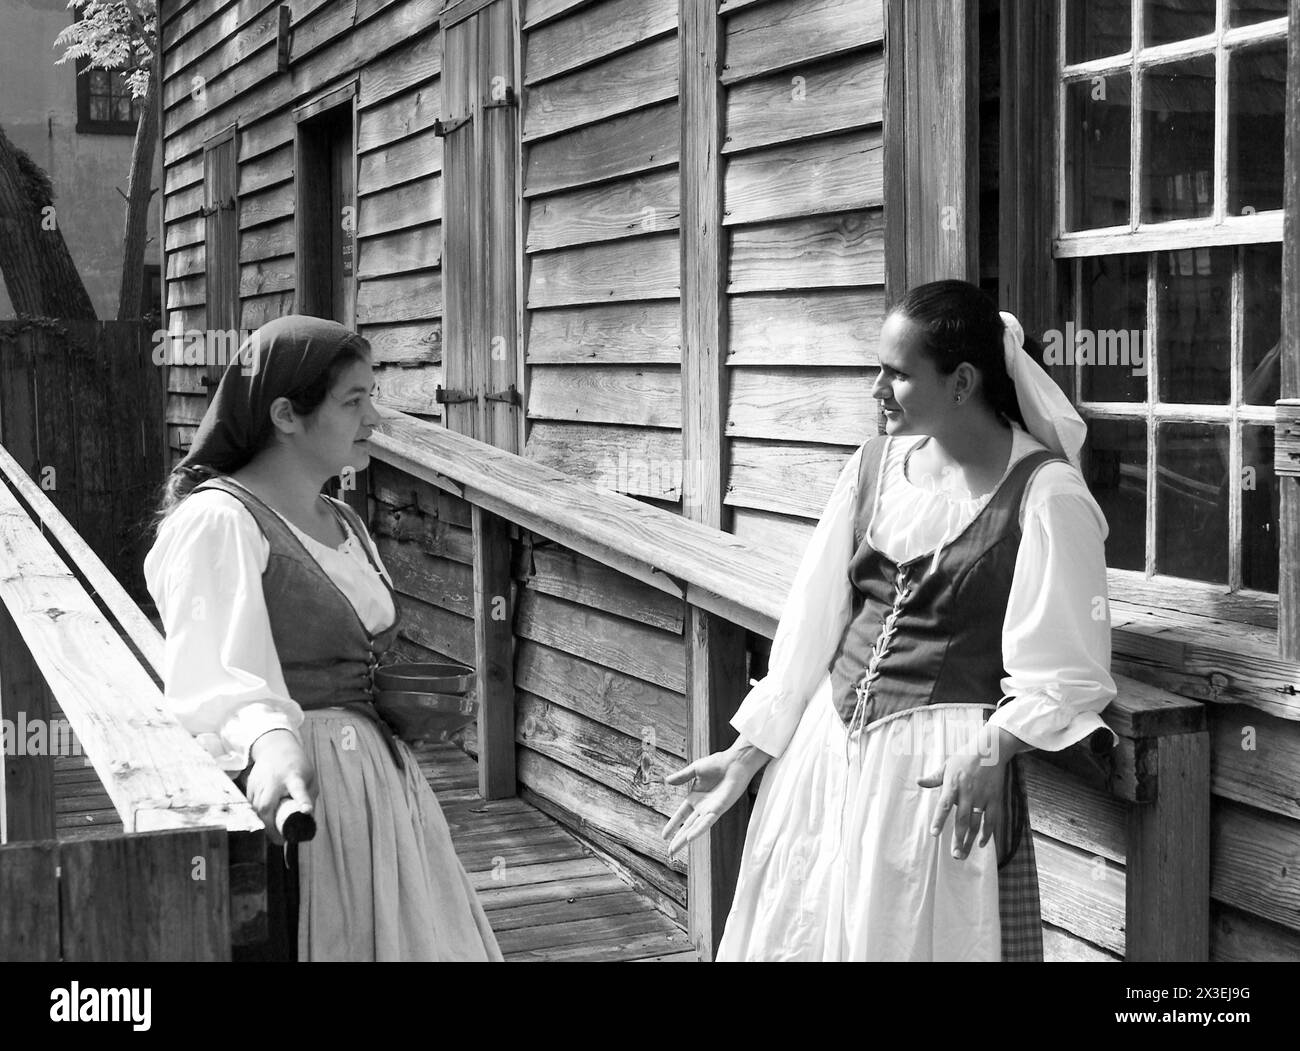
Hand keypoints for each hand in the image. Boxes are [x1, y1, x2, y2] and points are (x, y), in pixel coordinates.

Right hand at [246, 729, 316, 844]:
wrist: (275, 747)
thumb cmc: (296, 765)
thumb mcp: (309, 778)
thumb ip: (309, 798)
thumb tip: (307, 820)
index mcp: (294, 776)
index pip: (298, 789)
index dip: (302, 801)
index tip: (305, 811)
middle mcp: (274, 780)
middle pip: (267, 805)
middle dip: (270, 826)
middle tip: (280, 839)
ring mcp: (259, 782)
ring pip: (257, 809)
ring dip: (264, 823)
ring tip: (273, 835)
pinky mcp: (250, 786)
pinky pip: (251, 806)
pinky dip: (257, 816)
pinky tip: (264, 821)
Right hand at [660, 742, 768, 857]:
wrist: (735, 762)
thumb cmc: (718, 763)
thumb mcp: (695, 769)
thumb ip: (682, 777)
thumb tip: (667, 781)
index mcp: (695, 797)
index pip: (681, 814)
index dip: (672, 825)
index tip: (664, 836)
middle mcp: (702, 807)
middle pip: (687, 826)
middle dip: (677, 839)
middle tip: (669, 853)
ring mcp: (710, 809)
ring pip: (695, 828)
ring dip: (684, 840)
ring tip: (674, 850)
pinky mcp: (719, 809)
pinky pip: (707, 822)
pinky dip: (698, 830)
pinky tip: (689, 837)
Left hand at [917, 727, 1025, 860]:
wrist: (991, 749)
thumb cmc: (965, 757)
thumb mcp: (947, 765)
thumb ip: (934, 778)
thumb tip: (918, 781)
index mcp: (953, 784)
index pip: (944, 805)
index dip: (939, 820)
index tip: (934, 834)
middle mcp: (968, 792)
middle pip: (963, 819)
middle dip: (958, 839)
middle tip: (955, 855)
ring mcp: (983, 797)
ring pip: (977, 823)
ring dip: (971, 841)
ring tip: (963, 854)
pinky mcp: (995, 799)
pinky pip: (992, 820)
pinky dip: (988, 833)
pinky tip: (982, 844)